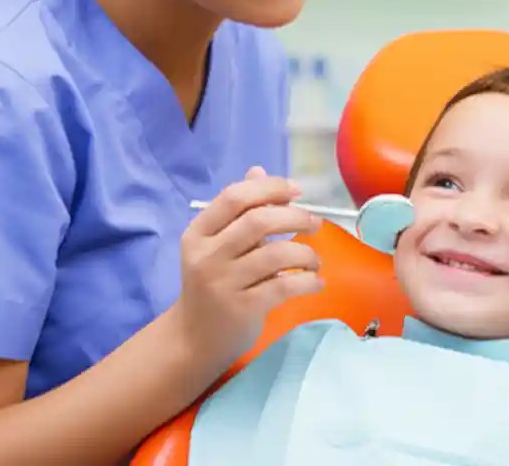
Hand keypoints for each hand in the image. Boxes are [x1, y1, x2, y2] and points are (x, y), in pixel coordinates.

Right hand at [171, 166, 323, 367]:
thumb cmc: (212, 284)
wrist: (194, 338)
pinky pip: (284, 287)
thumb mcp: (217, 244)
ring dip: (305, 254)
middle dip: (295, 217)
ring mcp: (222, 283)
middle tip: (313, 224)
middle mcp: (207, 255)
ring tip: (314, 261)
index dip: (270, 188)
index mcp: (198, 233)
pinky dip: (307, 281)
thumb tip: (259, 170)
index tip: (296, 191)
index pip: (235, 197)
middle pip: (258, 221)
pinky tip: (315, 282)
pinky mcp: (241, 308)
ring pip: (276, 254)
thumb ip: (238, 210)